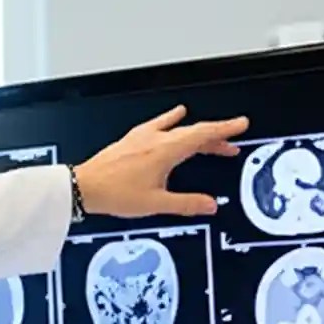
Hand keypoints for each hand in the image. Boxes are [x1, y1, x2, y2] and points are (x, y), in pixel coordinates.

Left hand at [73, 105, 248, 217]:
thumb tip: (209, 205)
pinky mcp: (130, 140)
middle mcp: (154, 140)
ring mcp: (140, 138)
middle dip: (215, 135)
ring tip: (209, 135)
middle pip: (192, 131)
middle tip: (231, 141)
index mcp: (165, 151)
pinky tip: (172, 118)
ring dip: (194, 131)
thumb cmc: (113, 193)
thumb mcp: (155, 203)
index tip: (240, 124)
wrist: (83, 187)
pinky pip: (157, 125)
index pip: (202, 134)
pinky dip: (170, 122)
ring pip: (176, 128)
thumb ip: (186, 204)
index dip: (224, 128)